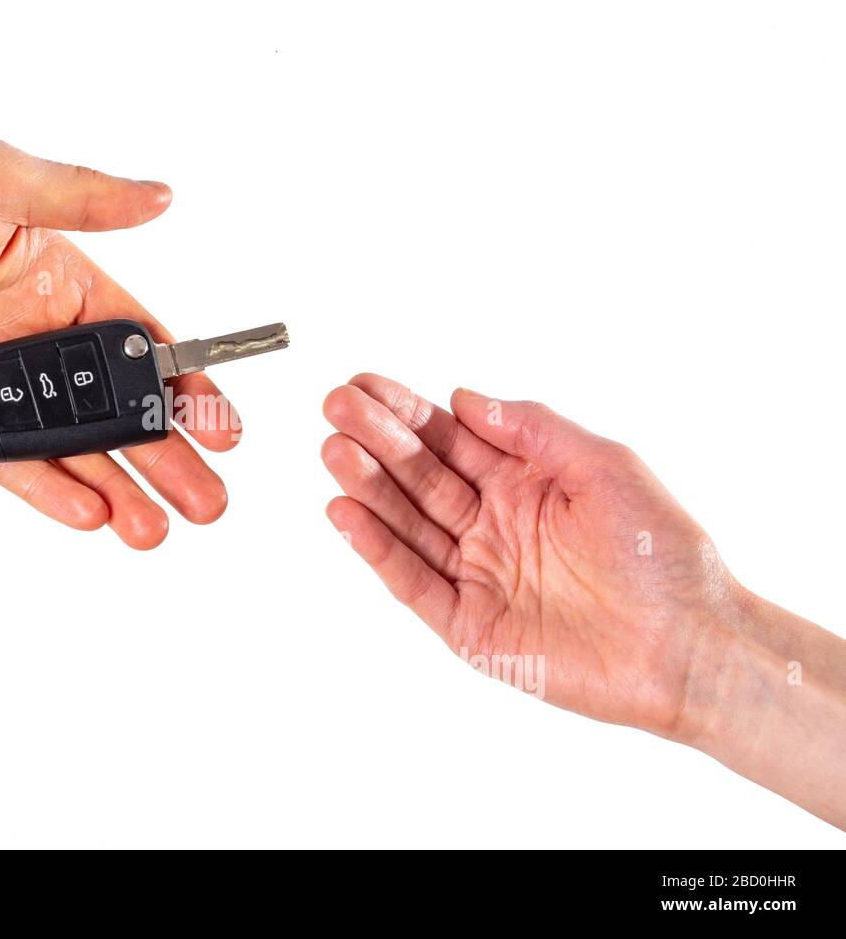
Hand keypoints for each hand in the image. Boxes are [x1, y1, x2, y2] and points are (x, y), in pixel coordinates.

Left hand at [0, 139, 235, 547]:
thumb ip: (84, 198)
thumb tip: (163, 196)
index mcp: (56, 278)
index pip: (138, 345)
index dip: (185, 389)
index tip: (224, 431)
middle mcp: (27, 334)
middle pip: (113, 408)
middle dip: (166, 456)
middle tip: (209, 503)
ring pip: (66, 445)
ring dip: (116, 486)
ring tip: (157, 529)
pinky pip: (2, 461)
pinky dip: (45, 488)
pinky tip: (88, 515)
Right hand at [321, 376, 738, 736]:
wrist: (693, 644)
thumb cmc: (664, 556)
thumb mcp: (606, 464)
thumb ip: (532, 429)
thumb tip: (463, 398)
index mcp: (523, 483)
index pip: (448, 439)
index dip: (405, 411)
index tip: (363, 384)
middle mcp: (492, 525)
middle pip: (419, 476)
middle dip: (376, 439)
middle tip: (336, 406)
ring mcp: (478, 575)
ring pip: (408, 525)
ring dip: (368, 487)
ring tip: (335, 449)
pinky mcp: (470, 626)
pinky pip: (413, 582)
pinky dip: (378, 549)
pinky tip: (348, 513)